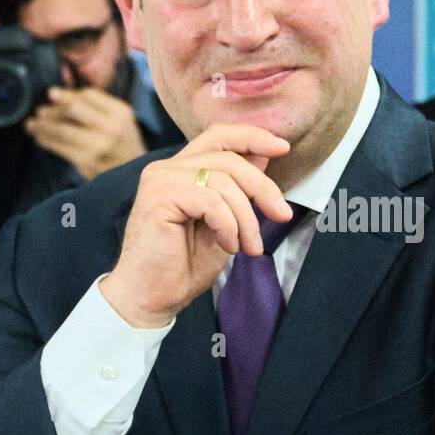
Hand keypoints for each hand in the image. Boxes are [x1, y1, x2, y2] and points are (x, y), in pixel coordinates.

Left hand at [24, 86, 146, 180]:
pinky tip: (39, 138)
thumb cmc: (121, 144)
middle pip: (74, 109)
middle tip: (40, 112)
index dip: (66, 94)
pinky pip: (60, 147)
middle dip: (53, 110)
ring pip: (63, 129)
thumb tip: (54, 96)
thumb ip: (95, 106)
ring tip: (31, 124)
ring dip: (43, 125)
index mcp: (121, 112)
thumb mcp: (119, 120)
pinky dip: (46, 140)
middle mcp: (112, 127)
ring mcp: (100, 146)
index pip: (88, 95)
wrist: (135, 177)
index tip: (51, 95)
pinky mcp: (88, 162)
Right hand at [98, 123, 293, 328]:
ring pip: (224, 181)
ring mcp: (161, 179)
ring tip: (248, 247)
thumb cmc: (183, 267)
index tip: (283, 147)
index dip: (253, 137)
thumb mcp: (225, 224)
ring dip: (246, 218)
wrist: (151, 299)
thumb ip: (238, 190)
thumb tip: (263, 157)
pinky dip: (229, 225)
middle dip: (263, 187)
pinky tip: (228, 246)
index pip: (219, 136)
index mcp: (181, 171)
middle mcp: (168, 169)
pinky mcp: (158, 196)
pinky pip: (211, 200)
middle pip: (230, 158)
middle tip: (282, 215)